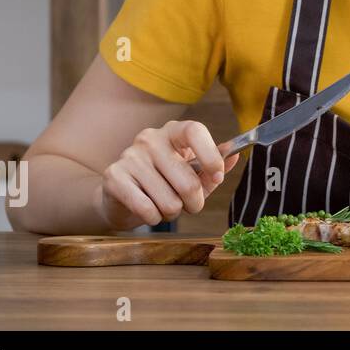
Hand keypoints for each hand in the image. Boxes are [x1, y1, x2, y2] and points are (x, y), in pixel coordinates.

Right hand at [96, 119, 239, 229]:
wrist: (122, 196)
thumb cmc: (165, 183)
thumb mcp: (192, 173)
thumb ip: (214, 167)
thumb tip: (235, 155)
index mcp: (173, 132)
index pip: (195, 131)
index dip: (211, 156)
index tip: (217, 177)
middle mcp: (150, 139)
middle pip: (187, 181)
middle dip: (194, 203)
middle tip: (189, 205)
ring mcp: (130, 156)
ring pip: (169, 201)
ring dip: (173, 213)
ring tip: (164, 206)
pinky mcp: (114, 176)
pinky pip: (147, 209)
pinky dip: (154, 218)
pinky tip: (149, 212)